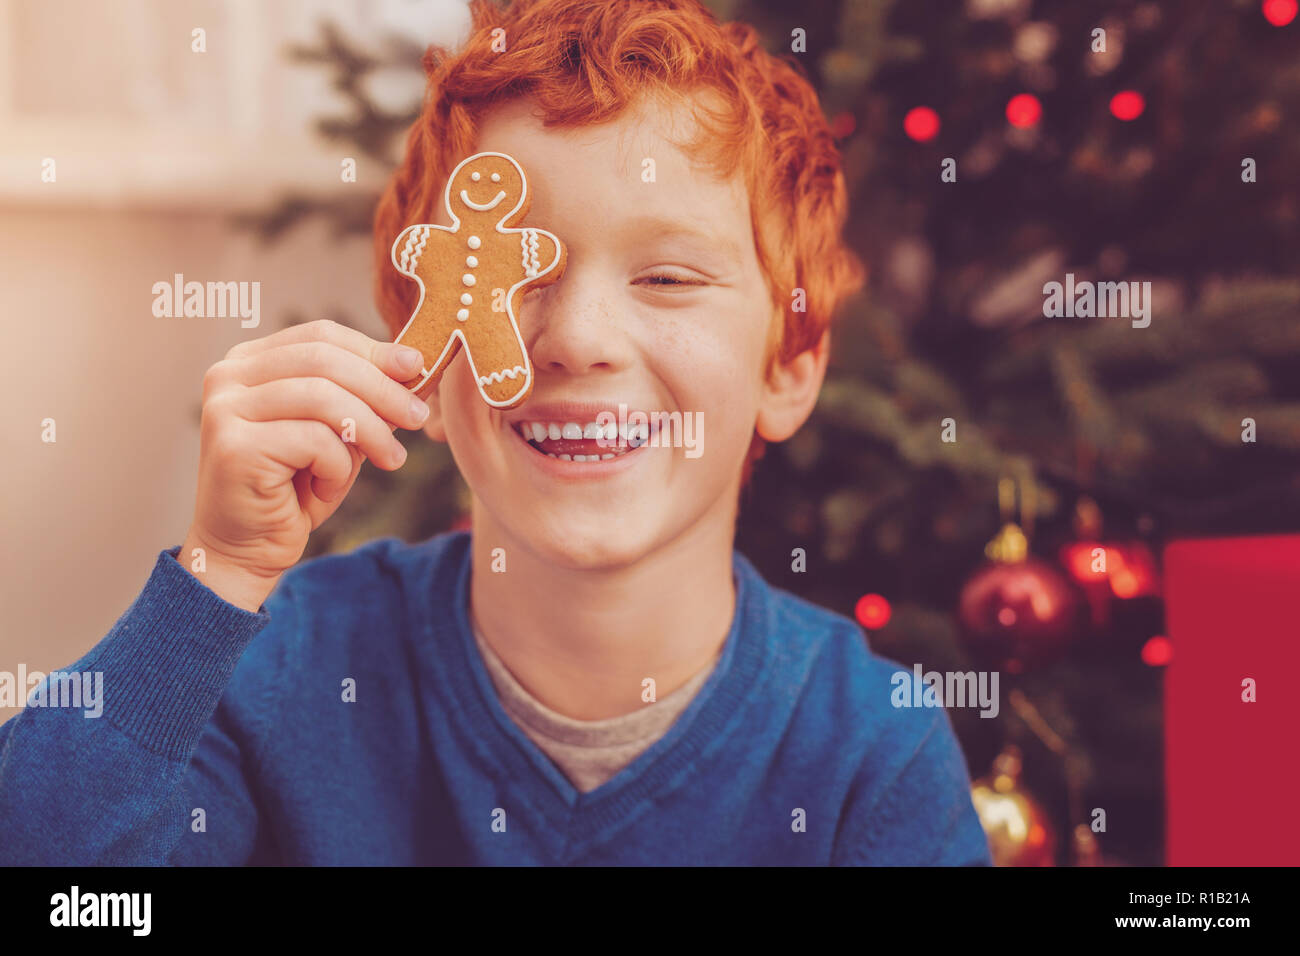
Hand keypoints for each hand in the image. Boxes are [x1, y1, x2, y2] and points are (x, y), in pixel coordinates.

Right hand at [181, 320, 429, 610]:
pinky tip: (329, 488)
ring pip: (323, 397)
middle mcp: (228, 377)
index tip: (416, 365)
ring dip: (370, 430)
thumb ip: (361, 399)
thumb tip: (413, 365)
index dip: (373, 349)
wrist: (245, 551)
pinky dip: (338, 467)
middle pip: (325, 360)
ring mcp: (225, 409)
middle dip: (382, 388)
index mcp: (249, 362)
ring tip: (393, 459)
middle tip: (417, 417)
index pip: (321, 335)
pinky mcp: (235, 446)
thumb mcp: (335, 435)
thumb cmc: (293, 491)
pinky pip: (314, 440)